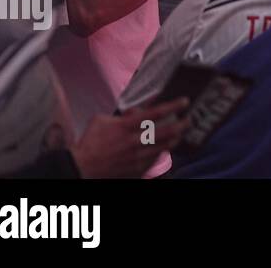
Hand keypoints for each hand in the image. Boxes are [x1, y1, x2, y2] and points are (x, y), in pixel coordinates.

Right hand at [70, 97, 188, 178]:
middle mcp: (133, 141)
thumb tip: (137, 111)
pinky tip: (165, 148)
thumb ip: (121, 115)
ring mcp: (136, 157)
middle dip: (181, 124)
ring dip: (175, 138)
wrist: (81, 168)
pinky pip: (155, 160)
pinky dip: (162, 152)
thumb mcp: (101, 120)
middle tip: (189, 119)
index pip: (155, 113)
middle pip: (166, 131)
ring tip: (180, 133)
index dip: (172, 106)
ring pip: (164, 146)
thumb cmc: (89, 142)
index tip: (184, 101)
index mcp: (125, 127)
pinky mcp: (135, 170)